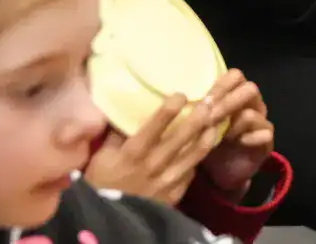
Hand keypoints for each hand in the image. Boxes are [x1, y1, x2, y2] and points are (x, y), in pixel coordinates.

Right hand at [84, 89, 229, 204]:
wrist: (108, 221)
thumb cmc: (102, 185)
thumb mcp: (101, 158)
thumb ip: (116, 135)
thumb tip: (126, 111)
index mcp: (132, 154)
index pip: (155, 126)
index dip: (169, 109)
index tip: (181, 94)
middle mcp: (153, 165)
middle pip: (182, 136)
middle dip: (198, 117)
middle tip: (210, 101)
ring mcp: (167, 180)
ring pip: (195, 153)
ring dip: (207, 135)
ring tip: (215, 122)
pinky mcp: (176, 193)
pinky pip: (192, 171)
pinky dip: (199, 157)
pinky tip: (204, 146)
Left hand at [197, 70, 272, 197]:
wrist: (223, 171)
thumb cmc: (207, 142)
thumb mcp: (197, 124)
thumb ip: (195, 110)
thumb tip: (175, 99)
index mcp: (235, 95)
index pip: (235, 77)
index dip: (220, 86)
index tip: (203, 101)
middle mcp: (252, 104)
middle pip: (249, 89)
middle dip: (227, 103)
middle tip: (209, 118)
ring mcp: (262, 122)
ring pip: (252, 114)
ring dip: (234, 125)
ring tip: (222, 137)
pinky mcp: (267, 141)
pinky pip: (265, 134)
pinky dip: (250, 139)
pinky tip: (239, 144)